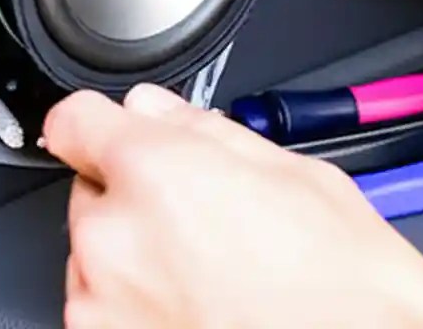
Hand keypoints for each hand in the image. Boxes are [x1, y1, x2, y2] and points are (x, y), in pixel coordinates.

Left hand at [43, 84, 422, 328]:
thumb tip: (165, 114)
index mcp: (157, 171)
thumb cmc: (347, 289)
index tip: (122, 134)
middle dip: (141, 197)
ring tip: (216, 273)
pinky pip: (107, 307)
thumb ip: (212, 136)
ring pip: (99, 253)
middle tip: (209, 217)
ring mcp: (103, 304)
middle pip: (96, 191)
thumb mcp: (300, 177)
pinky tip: (205, 306)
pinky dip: (141, 305)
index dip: (105, 124)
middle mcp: (114, 237)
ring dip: (140, 254)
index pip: (76, 120)